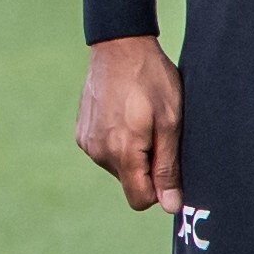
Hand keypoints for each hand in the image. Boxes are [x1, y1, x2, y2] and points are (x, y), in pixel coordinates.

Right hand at [77, 37, 184, 210]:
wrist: (119, 46)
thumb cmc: (151, 80)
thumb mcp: (171, 123)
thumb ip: (168, 168)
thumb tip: (170, 206)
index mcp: (122, 152)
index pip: (140, 200)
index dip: (160, 189)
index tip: (168, 162)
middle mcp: (98, 152)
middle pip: (130, 183)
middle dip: (147, 167)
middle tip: (158, 132)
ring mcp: (87, 142)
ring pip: (118, 167)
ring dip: (133, 153)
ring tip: (141, 120)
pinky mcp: (82, 132)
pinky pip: (104, 151)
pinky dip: (118, 142)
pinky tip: (125, 116)